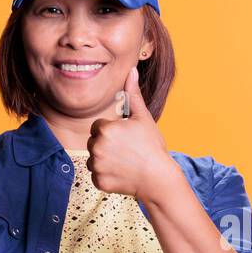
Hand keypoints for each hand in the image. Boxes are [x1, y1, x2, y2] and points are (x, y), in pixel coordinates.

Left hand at [86, 66, 180, 200]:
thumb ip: (133, 94)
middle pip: (93, 142)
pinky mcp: (98, 182)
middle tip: (126, 151)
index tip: (126, 138)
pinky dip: (106, 176)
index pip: (98, 127)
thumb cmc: (152, 147)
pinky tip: (122, 173)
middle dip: (106, 145)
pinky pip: (96, 175)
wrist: (158, 178)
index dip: (112, 131)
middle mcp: (96, 147)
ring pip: (93, 159)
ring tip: (124, 162)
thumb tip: (132, 70)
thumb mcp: (143, 118)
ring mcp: (96, 166)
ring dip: (104, 160)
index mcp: (104, 129)